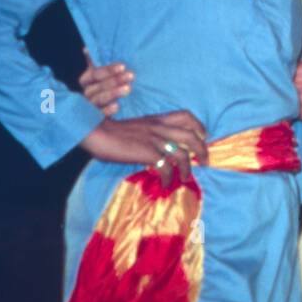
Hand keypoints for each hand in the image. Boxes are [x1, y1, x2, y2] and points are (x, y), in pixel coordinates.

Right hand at [79, 47, 132, 115]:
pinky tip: (117, 105)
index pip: (94, 73)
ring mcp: (90, 106)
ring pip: (99, 98)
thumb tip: (86, 49)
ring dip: (113, 92)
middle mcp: (87, 93)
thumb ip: (97, 62)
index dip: (108, 70)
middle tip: (131, 75)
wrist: (114, 111)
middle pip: (98, 86)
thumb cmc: (111, 85)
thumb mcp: (106, 74)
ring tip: (128, 89)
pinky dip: (107, 110)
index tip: (123, 66)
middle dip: (114, 80)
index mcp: (87, 80)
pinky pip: (99, 114)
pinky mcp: (95, 119)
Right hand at [80, 111, 208, 188]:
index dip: (198, 126)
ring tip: (187, 178)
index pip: (185, 116)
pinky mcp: (147, 153)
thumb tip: (159, 148)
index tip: (203, 136)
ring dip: (188, 168)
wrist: (96, 132)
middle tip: (205, 161)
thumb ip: (150, 133)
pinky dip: (169, 178)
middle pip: (191, 136)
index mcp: (157, 119)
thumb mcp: (137, 126)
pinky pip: (166, 168)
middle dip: (202, 149)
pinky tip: (166, 184)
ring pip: (183, 154)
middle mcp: (159, 128)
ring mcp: (154, 140)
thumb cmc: (112, 132)